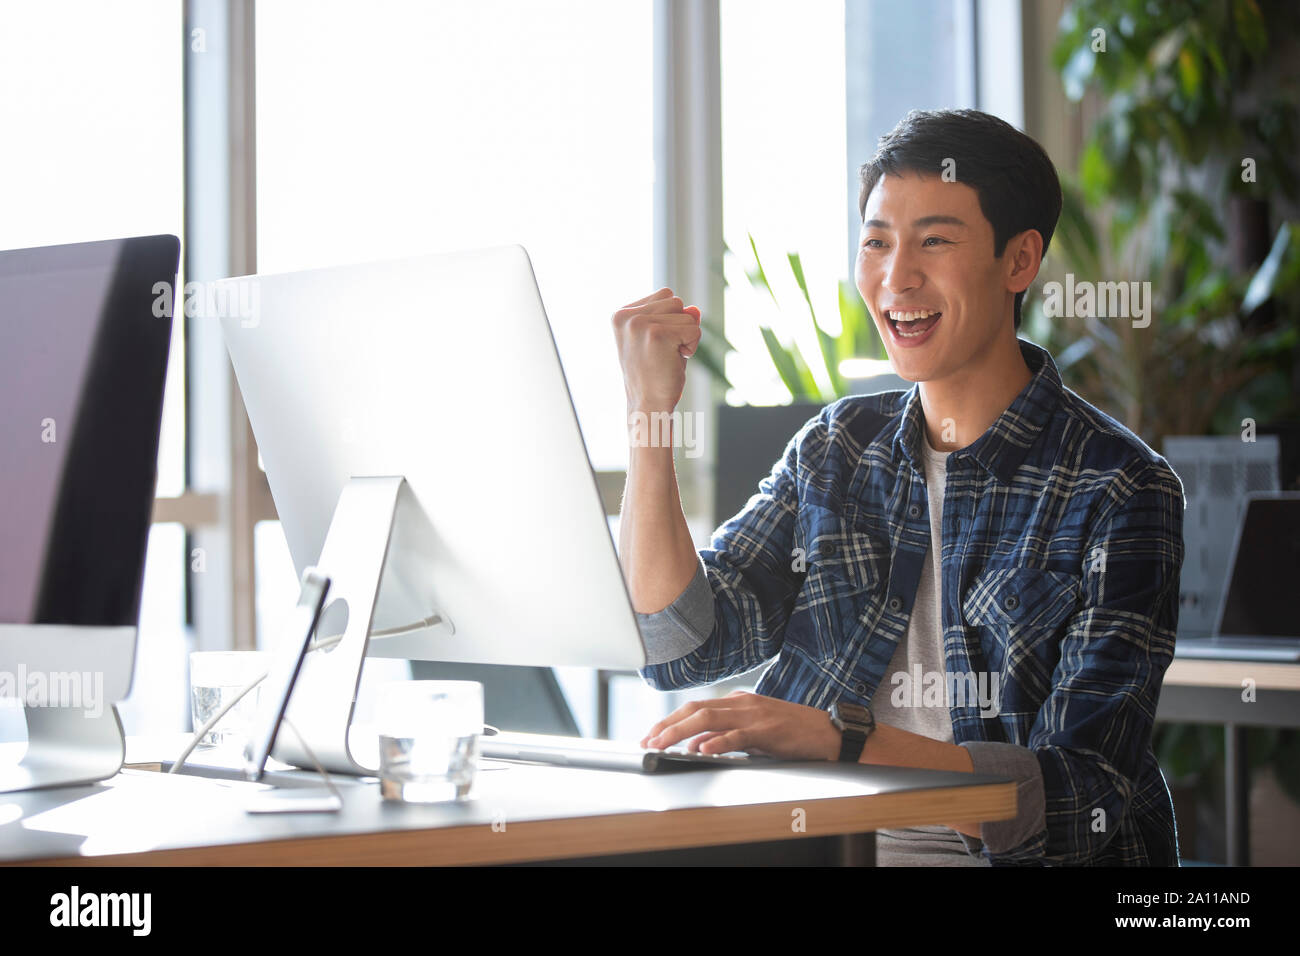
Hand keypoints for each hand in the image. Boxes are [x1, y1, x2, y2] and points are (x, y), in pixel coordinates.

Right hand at [611, 287, 702, 413]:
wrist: (648, 406)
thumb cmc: (655, 376)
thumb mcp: (664, 340)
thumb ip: (677, 319)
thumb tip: (695, 309)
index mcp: (621, 315)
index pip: (664, 295)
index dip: (670, 320)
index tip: (655, 345)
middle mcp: (626, 316)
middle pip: (676, 301)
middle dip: (679, 327)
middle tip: (663, 354)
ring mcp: (639, 324)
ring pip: (687, 314)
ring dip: (686, 337)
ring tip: (667, 357)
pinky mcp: (656, 334)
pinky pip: (694, 329)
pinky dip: (692, 347)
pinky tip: (674, 361)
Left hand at [640, 690, 840, 760]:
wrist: (827, 733)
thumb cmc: (792, 734)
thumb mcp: (753, 733)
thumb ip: (726, 736)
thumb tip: (696, 745)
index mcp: (737, 702)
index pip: (695, 707)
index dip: (670, 720)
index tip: (652, 734)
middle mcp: (742, 703)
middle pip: (695, 709)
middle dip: (667, 725)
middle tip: (648, 741)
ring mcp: (754, 714)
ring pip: (709, 718)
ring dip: (681, 732)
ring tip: (663, 744)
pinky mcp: (768, 730)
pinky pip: (738, 735)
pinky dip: (718, 742)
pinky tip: (702, 750)